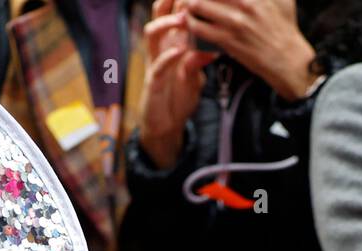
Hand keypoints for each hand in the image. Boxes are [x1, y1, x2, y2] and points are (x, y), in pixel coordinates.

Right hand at [139, 0, 218, 169]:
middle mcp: (161, 50)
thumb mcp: (194, 79)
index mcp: (173, 45)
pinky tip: (180, 51)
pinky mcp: (153, 83)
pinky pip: (158, 66)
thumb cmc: (178, 100)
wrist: (166, 127)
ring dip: (166, 23)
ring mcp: (155, 64)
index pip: (174, 14)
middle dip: (168, 1)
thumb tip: (210, 49)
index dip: (181, 0)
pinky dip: (168, 57)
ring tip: (182, 18)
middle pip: (158, 15)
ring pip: (152, 34)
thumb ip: (198, 63)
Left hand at [185, 0, 318, 100]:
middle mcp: (245, 3)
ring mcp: (235, 22)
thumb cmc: (284, 26)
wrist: (286, 57)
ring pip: (199, 6)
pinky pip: (199, 29)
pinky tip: (189, 22)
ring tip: (187, 6)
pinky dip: (190, 24)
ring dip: (190, 5)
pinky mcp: (228, 40)